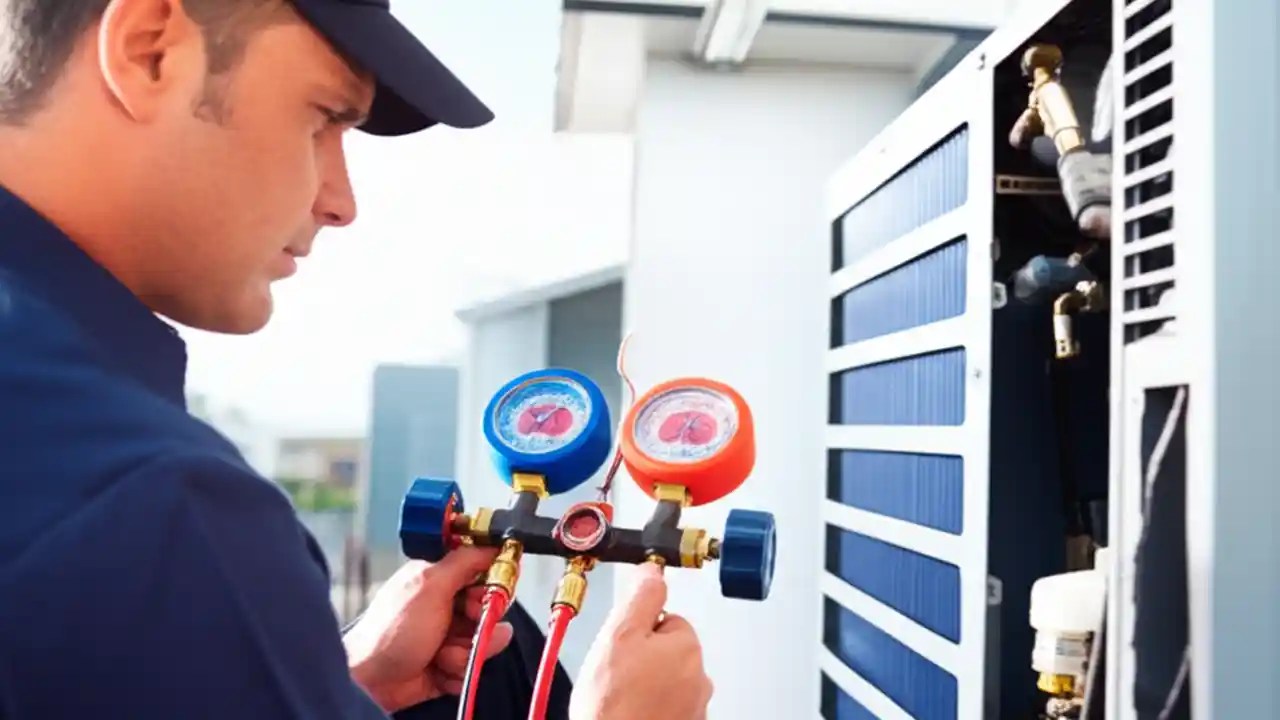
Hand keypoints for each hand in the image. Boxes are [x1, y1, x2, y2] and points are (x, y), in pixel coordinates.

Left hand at [344, 547, 514, 712]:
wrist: (369, 682)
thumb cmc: (390, 632)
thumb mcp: (430, 586)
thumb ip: (463, 562)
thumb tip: (490, 544)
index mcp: (437, 579)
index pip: (482, 573)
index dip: (493, 584)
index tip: (493, 594)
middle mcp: (443, 606)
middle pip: (489, 611)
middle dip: (481, 625)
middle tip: (462, 626)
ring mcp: (444, 637)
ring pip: (483, 643)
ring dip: (465, 653)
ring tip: (441, 655)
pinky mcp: (446, 665)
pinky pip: (471, 668)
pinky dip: (457, 673)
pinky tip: (436, 671)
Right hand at [570, 563, 713, 719]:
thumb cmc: (612, 706)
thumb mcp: (618, 635)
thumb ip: (641, 597)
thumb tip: (653, 570)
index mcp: (687, 647)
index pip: (666, 618)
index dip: (637, 630)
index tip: (621, 646)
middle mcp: (699, 678)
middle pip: (667, 650)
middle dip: (643, 658)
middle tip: (616, 675)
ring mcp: (694, 708)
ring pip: (665, 681)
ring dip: (646, 685)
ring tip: (620, 698)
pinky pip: (666, 708)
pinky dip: (649, 709)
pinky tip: (629, 713)